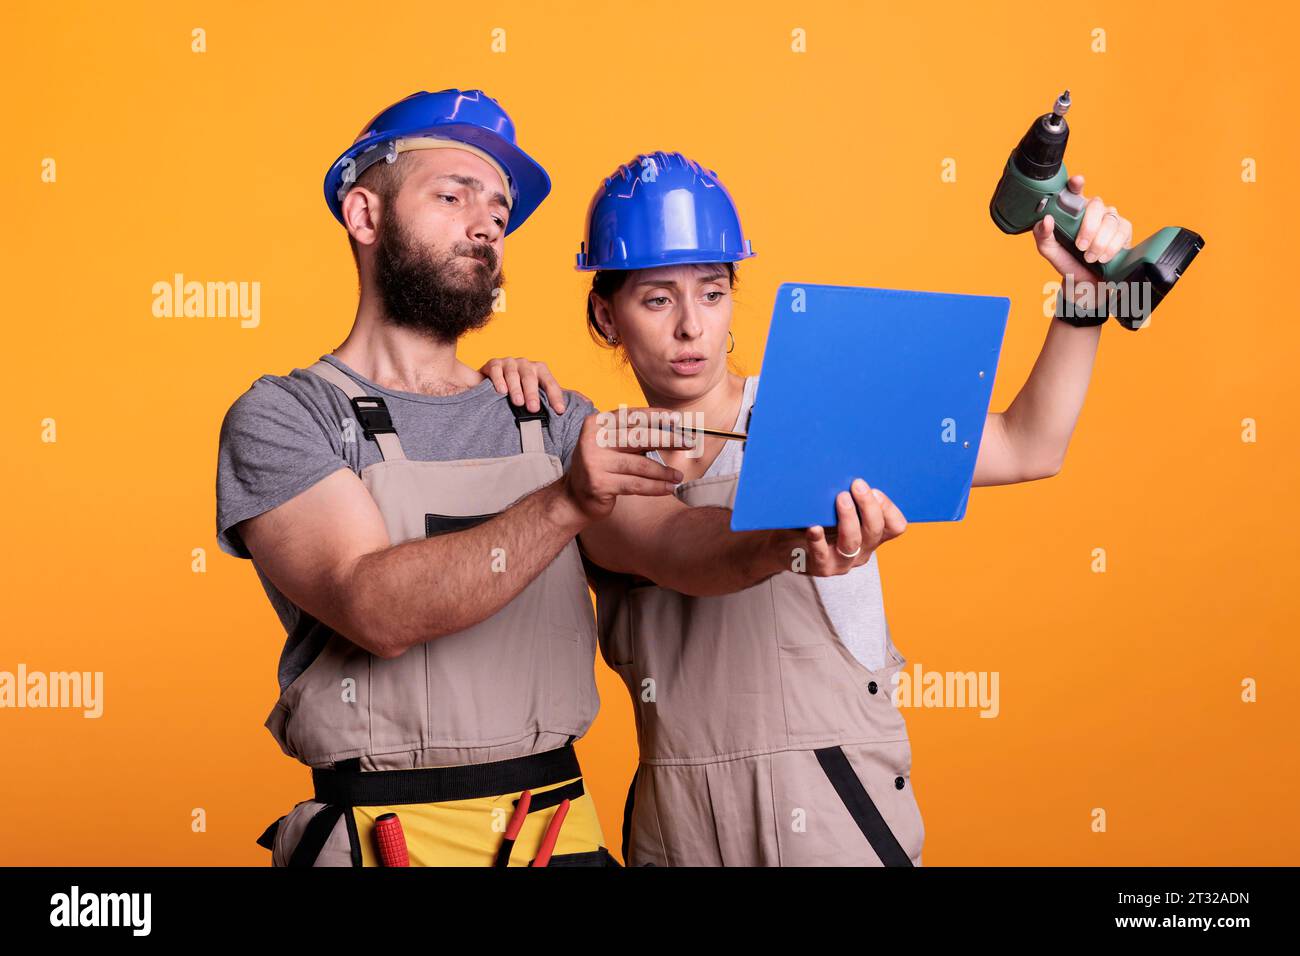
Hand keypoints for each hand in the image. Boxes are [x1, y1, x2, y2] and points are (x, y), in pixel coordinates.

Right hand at [480, 357, 566, 412]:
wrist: (492, 380)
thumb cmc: (518, 389)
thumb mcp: (534, 393)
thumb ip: (548, 398)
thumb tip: (569, 406)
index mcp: (539, 370)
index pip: (550, 383)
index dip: (555, 396)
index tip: (559, 411)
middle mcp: (525, 364)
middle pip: (530, 378)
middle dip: (533, 394)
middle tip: (534, 409)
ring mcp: (509, 363)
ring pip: (513, 374)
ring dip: (516, 389)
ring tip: (518, 403)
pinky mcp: (494, 364)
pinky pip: (497, 371)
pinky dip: (499, 380)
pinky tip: (501, 391)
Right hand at [561, 408, 688, 522]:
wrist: (574, 496)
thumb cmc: (601, 466)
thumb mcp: (613, 445)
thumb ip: (635, 436)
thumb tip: (672, 430)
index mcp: (596, 424)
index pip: (631, 416)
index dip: (655, 416)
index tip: (677, 419)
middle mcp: (593, 440)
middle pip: (638, 437)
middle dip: (667, 440)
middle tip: (688, 443)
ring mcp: (594, 462)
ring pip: (640, 465)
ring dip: (663, 471)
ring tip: (678, 476)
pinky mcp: (599, 484)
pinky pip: (635, 484)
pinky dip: (655, 487)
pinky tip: (668, 488)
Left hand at [790, 478, 905, 576]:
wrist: (786, 545)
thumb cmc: (816, 521)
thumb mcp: (837, 508)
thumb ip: (850, 495)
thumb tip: (851, 469)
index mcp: (872, 536)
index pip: (895, 526)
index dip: (888, 508)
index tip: (874, 490)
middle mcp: (862, 551)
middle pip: (875, 531)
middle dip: (868, 506)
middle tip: (857, 485)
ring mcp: (842, 562)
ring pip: (852, 542)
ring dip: (848, 518)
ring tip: (840, 498)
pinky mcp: (820, 567)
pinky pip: (821, 554)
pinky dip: (818, 540)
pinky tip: (814, 527)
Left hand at [1033, 174, 1133, 300]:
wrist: (1086, 282)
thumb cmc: (1067, 261)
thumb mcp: (1050, 250)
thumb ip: (1043, 235)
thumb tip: (1046, 220)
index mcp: (1074, 209)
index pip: (1075, 190)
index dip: (1076, 184)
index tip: (1077, 182)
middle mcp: (1093, 210)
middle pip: (1097, 206)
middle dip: (1089, 228)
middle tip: (1080, 246)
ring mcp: (1110, 218)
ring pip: (1110, 221)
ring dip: (1099, 243)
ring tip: (1089, 257)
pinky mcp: (1124, 229)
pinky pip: (1122, 232)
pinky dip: (1111, 247)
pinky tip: (1103, 257)